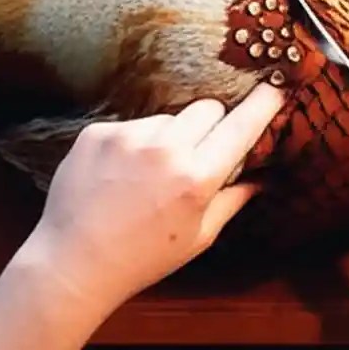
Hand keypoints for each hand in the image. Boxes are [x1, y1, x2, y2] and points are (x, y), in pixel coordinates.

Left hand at [26, 83, 285, 313]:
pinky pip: (131, 125)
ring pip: (167, 118)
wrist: (74, 262)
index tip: (275, 87)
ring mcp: (128, 137)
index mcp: (196, 179)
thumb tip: (261, 179)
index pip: (241, 127)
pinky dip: (133, 143)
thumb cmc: (142, 258)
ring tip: (146, 175)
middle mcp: (165, 149)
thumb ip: (232, 201)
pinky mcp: (98, 132)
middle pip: (207, 109)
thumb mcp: (198, 237)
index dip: (263, 104)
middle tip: (197, 154)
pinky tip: (119, 175)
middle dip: (211, 125)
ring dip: (168, 137)